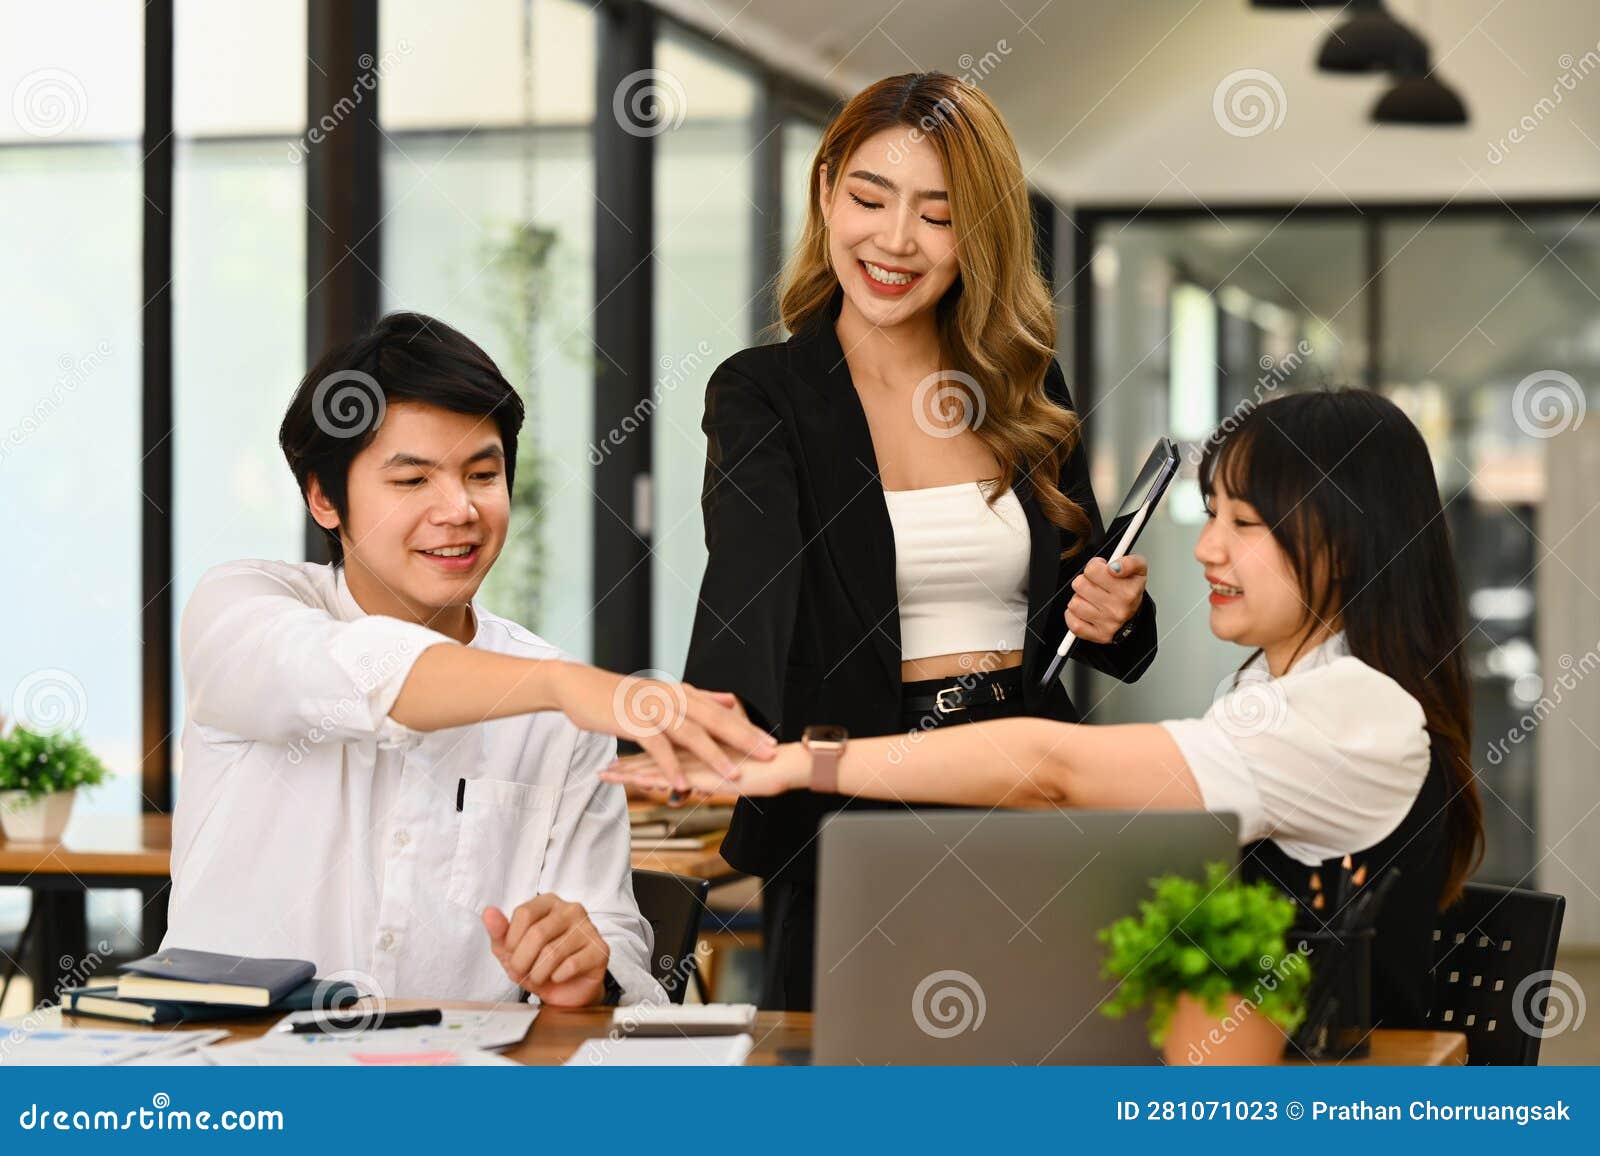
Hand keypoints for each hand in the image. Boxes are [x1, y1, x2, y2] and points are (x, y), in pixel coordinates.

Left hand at [483, 896, 609, 1006]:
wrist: (566, 990)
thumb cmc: (539, 964)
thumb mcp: (512, 950)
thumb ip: (499, 932)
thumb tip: (488, 912)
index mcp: (549, 902)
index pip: (524, 913)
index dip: (511, 941)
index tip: (511, 953)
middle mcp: (571, 909)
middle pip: (537, 933)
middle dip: (522, 961)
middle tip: (521, 972)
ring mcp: (588, 928)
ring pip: (552, 953)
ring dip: (538, 974)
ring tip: (539, 977)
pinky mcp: (599, 950)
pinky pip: (570, 965)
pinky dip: (557, 978)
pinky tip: (559, 977)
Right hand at [547, 664, 776, 791]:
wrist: (581, 686)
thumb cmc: (623, 696)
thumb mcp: (666, 694)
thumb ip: (700, 698)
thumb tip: (731, 700)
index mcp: (683, 693)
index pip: (723, 712)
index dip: (748, 728)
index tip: (772, 743)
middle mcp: (673, 698)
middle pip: (715, 720)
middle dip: (744, 740)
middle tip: (767, 756)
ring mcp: (654, 710)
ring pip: (691, 734)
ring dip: (713, 757)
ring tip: (733, 776)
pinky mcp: (633, 723)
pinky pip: (658, 747)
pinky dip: (671, 767)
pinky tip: (683, 785)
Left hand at [600, 742, 807, 802]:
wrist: (786, 763)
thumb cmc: (767, 762)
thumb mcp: (738, 757)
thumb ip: (721, 754)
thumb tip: (709, 763)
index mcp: (701, 739)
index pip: (665, 741)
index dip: (642, 744)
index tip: (618, 746)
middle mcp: (694, 746)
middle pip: (653, 751)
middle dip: (625, 759)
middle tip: (601, 762)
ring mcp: (695, 758)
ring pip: (654, 763)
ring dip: (627, 771)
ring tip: (603, 774)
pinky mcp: (701, 772)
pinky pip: (668, 775)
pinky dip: (645, 779)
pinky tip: (628, 782)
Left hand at [1064, 554, 1147, 643]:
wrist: (1133, 616)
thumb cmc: (1131, 591)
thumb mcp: (1138, 569)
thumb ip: (1129, 562)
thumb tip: (1115, 567)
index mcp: (1128, 592)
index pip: (1093, 570)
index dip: (1095, 566)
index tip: (1102, 570)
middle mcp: (1118, 610)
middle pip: (1080, 584)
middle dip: (1085, 581)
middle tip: (1095, 585)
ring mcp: (1107, 624)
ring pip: (1074, 603)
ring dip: (1080, 599)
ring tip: (1091, 598)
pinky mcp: (1097, 636)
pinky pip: (1073, 623)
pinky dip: (1074, 616)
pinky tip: (1085, 611)